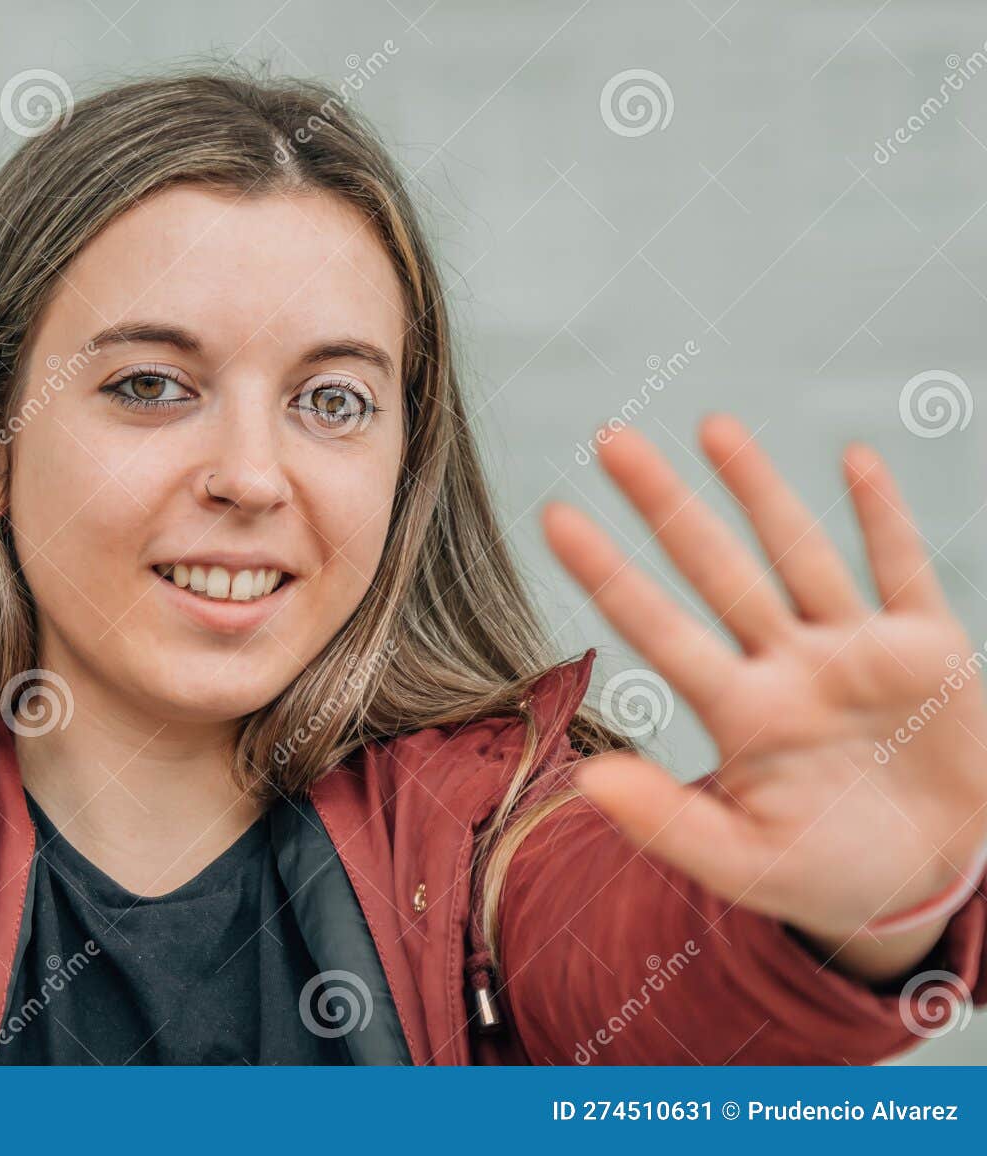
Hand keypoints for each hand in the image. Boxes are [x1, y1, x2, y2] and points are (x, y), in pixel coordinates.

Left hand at [542, 414, 986, 977]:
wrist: (926, 881)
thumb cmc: (826, 873)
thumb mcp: (745, 865)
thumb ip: (669, 823)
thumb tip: (585, 781)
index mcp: (740, 713)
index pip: (659, 630)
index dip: (609, 575)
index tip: (553, 517)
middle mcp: (787, 665)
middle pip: (715, 569)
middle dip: (665, 504)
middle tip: (610, 438)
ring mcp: (853, 650)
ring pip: (798, 553)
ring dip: (759, 490)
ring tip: (712, 426)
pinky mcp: (927, 648)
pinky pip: (902, 569)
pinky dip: (883, 516)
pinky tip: (854, 460)